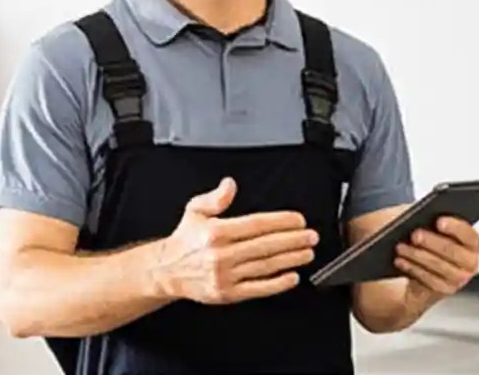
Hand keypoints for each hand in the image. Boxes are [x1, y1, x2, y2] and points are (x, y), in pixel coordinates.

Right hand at [152, 177, 318, 304]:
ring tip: (307, 253)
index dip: (281, 222)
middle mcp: (221, 254)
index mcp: (216, 232)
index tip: (298, 220)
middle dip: (293, 240)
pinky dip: (277, 284)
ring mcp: (224, 276)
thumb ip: (215, 198)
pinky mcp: (227, 294)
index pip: (256, 224)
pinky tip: (292, 277)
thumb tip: (230, 185)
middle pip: (266, 246)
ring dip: (290, 260)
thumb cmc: (185, 239)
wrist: (167, 270)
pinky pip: (258, 288)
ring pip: (265, 266)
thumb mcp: (195, 210)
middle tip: (311, 236)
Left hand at [394, 216, 478, 299]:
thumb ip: (429, 216)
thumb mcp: (427, 223)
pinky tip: (400, 261)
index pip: (469, 235)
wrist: (417, 266)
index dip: (455, 228)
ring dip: (418, 256)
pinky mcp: (443, 290)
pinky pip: (428, 280)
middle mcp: (470, 262)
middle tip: (415, 234)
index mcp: (473, 242)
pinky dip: (412, 269)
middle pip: (454, 252)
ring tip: (400, 247)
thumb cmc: (426, 238)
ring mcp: (458, 279)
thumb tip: (418, 213)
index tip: (439, 221)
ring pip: (439, 267)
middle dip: (433, 242)